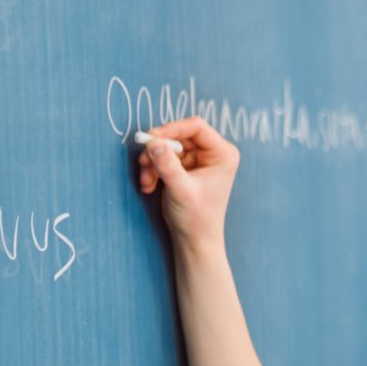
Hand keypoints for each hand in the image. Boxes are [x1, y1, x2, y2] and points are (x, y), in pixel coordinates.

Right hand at [136, 117, 239, 249]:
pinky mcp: (184, 167)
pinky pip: (162, 158)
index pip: (196, 127)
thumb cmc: (197, 217)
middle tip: (143, 164)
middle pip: (177, 136)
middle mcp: (213, 153)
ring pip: (166, 147)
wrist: (194, 238)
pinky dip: (152, 169)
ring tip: (147, 182)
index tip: (151, 138)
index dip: (171, 129)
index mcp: (223, 154)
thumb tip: (152, 142)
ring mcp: (198, 159)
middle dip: (157, 151)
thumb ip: (167, 164)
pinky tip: (149, 186)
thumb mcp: (181, 189)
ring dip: (152, 163)